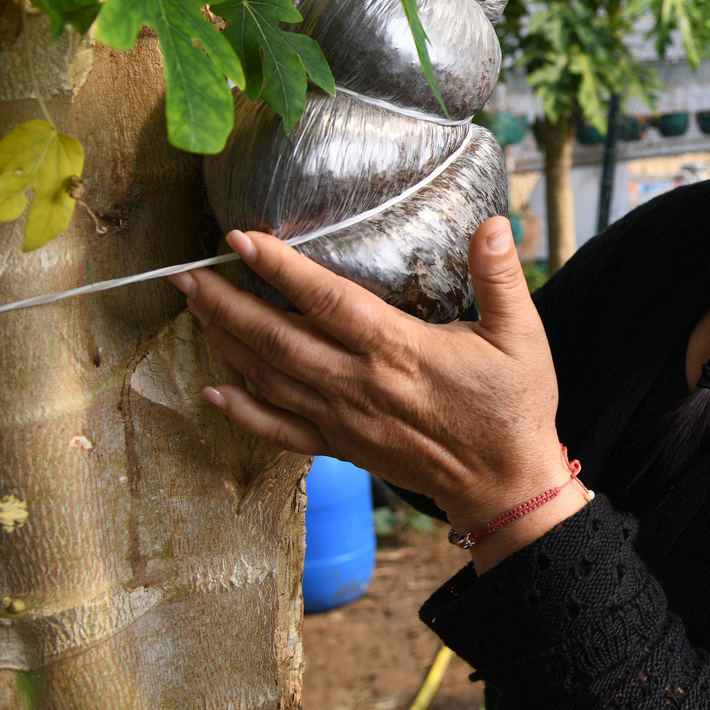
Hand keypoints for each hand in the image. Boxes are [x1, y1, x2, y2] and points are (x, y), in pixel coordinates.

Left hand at [172, 218, 584, 567]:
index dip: (280, 269)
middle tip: (186, 273)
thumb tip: (491, 225)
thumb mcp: (522, 335)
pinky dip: (241, 412)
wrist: (505, 485)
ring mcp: (344, 419)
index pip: (327, 301)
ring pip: (268, 377)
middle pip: (277, 338)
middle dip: (226, 303)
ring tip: (195, 308)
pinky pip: (278, 430)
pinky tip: (213, 392)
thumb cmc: (513, 407)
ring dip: (225, 342)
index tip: (241, 238)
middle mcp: (359, 383)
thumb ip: (501, 277)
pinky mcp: (341, 447)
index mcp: (398, 350)